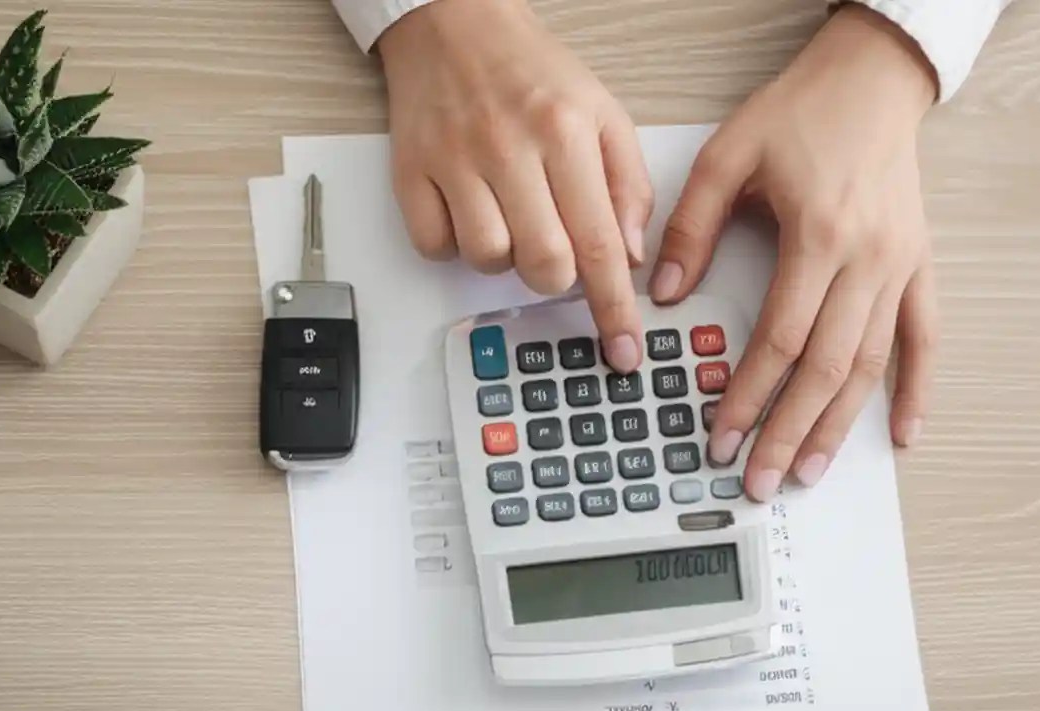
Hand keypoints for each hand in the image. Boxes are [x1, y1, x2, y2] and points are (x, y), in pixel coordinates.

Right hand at [377, 0, 653, 372]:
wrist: (454, 25)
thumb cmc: (532, 74)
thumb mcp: (602, 113)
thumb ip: (627, 184)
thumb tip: (629, 256)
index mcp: (565, 132)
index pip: (598, 242)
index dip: (613, 307)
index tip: (622, 350)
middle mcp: (508, 147)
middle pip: (542, 264)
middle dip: (557, 275)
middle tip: (554, 242)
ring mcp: (453, 161)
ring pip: (487, 261)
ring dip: (505, 255)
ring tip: (508, 212)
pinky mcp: (410, 172)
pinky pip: (434, 247)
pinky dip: (454, 243)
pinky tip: (468, 207)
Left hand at [650, 5, 940, 500]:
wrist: (869, 81)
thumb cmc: (799, 113)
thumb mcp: (727, 156)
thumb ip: (691, 227)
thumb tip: (661, 292)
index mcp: (819, 235)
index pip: (780, 340)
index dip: (747, 395)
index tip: (718, 435)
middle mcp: (868, 260)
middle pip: (826, 368)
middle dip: (786, 430)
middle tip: (756, 480)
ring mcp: (900, 267)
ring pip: (870, 364)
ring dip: (838, 425)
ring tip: (807, 472)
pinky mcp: (918, 265)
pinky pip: (924, 336)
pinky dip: (914, 387)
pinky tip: (902, 432)